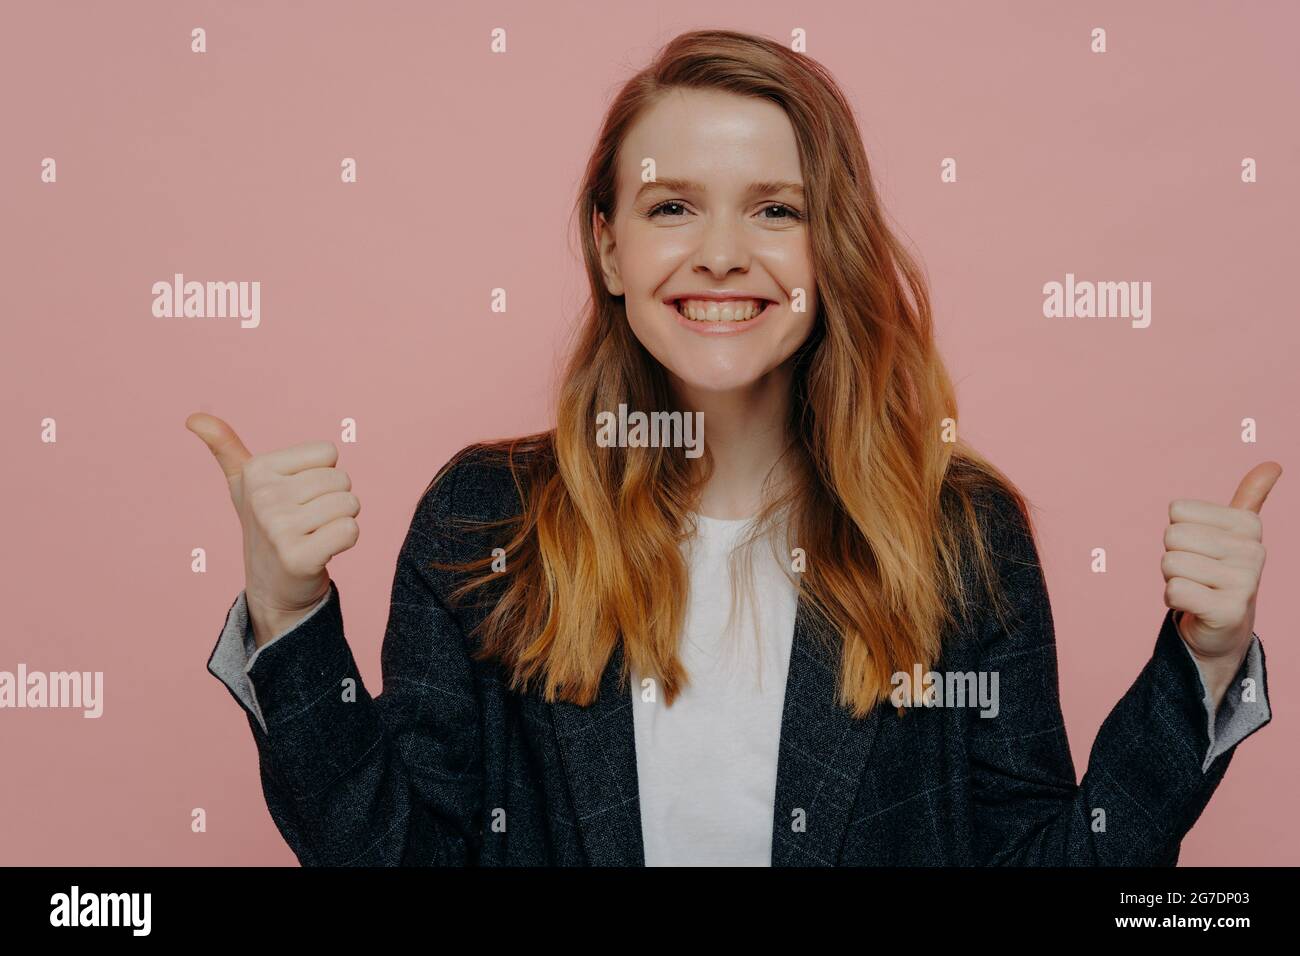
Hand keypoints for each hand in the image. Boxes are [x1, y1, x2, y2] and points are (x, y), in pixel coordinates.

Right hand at [185, 412, 361, 643]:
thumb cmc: (267, 525)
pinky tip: (321, 551)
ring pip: (349, 504)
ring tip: (314, 535)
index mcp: (256, 470)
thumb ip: (226, 447)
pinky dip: (345, 541)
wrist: (272, 585)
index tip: (299, 497)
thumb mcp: (244, 483)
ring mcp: (278, 528)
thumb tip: (193, 418)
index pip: (329, 453)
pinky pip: (350, 530)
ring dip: (340, 521)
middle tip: (309, 521)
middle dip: (334, 500)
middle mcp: (263, 497)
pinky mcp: (298, 557)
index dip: (322, 475)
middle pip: (342, 480)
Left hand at [1162, 461, 1280, 709]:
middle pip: (1171, 536)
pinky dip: (1173, 600)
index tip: (1201, 550)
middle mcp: (1253, 551)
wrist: (1223, 626)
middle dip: (1173, 556)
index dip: (1179, 531)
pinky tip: (1195, 605)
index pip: (1177, 510)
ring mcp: (1244, 582)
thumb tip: (1273, 465)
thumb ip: (1249, 498)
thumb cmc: (1218, 571)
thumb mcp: (1233, 533)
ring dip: (1173, 579)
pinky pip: (1173, 590)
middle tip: (1195, 573)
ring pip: (1170, 564)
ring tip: (1197, 588)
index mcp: (1248, 525)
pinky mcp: (1229, 610)